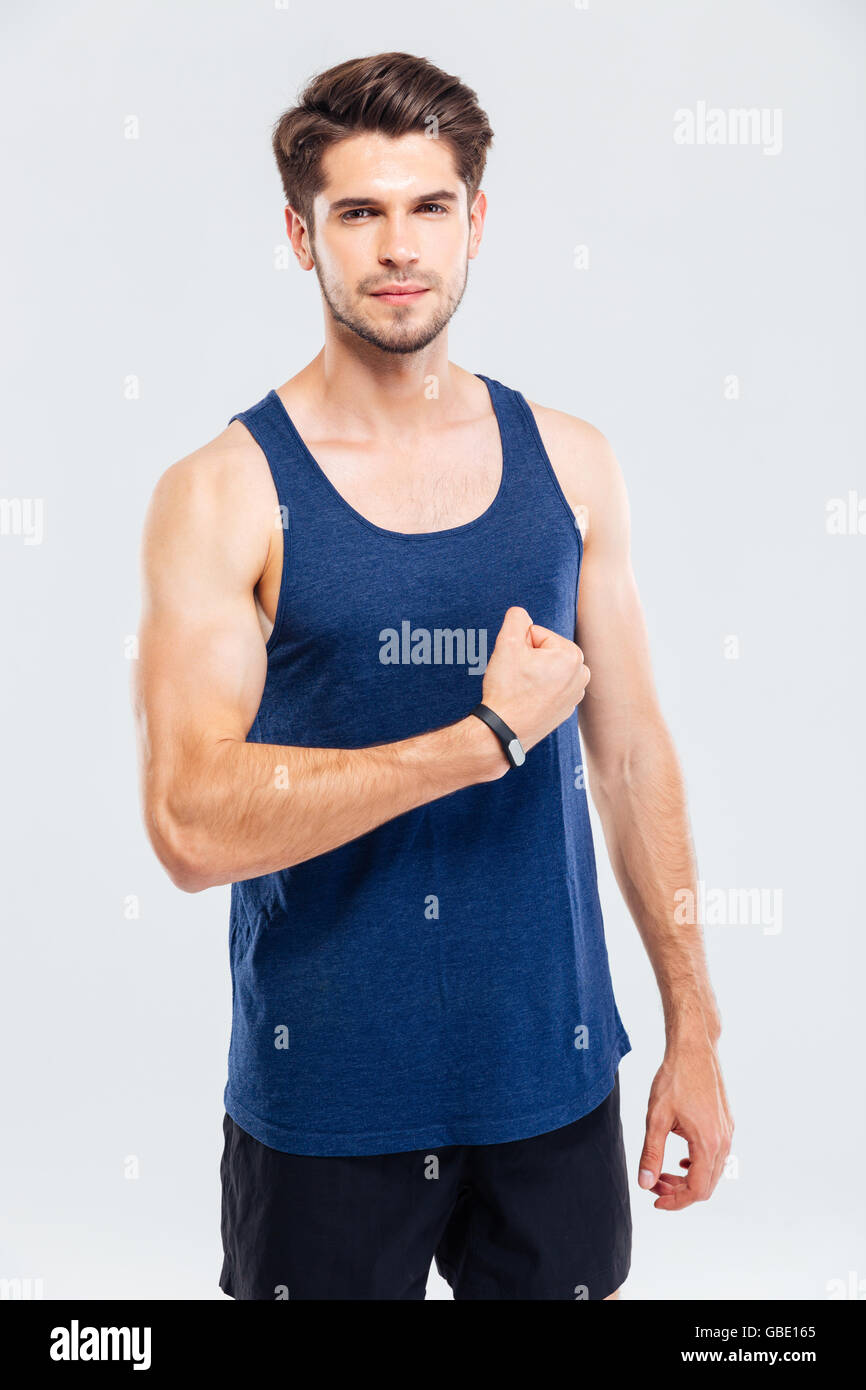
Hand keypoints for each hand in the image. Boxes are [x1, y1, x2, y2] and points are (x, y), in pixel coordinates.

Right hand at [481, 605, 589, 753]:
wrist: (503, 730)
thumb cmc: (507, 690)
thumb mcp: (507, 644)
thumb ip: (516, 618)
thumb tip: (521, 614)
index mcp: (572, 655)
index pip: (537, 634)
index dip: (519, 646)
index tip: (515, 666)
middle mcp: (581, 674)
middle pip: (544, 650)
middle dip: (528, 659)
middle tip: (517, 678)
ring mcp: (576, 694)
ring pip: (545, 669)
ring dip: (532, 674)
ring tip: (522, 690)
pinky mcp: (567, 708)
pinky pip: (548, 687)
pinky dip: (536, 690)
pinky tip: (527, 701)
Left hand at [637, 1043, 733, 1209]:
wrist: (694, 1049)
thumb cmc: (674, 1079)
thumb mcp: (656, 1118)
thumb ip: (651, 1153)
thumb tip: (645, 1183)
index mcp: (708, 1142)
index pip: (697, 1190)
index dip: (676, 1201)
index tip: (655, 1199)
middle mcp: (723, 1141)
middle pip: (706, 1185)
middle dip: (679, 1191)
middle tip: (654, 1184)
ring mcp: (727, 1132)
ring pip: (712, 1171)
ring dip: (688, 1178)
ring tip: (663, 1172)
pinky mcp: (726, 1123)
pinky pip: (716, 1156)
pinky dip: (698, 1164)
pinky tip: (681, 1158)